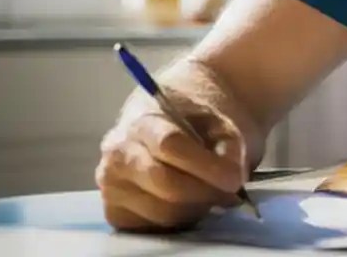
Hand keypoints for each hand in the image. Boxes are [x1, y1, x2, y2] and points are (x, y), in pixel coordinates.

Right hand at [95, 87, 247, 231]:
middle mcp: (119, 154)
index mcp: (144, 120)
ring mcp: (112, 185)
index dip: (205, 165)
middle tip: (228, 192)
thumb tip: (232, 178)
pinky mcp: (115, 212)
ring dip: (195, 207)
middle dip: (204, 191)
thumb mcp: (218, 123)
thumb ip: (229, 146)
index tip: (234, 178)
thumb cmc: (194, 126)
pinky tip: (186, 203)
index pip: (170, 144)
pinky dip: (178, 220)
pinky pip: (153, 227)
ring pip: (163, 211)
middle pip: (165, 183)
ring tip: (208, 193)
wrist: (167, 128)